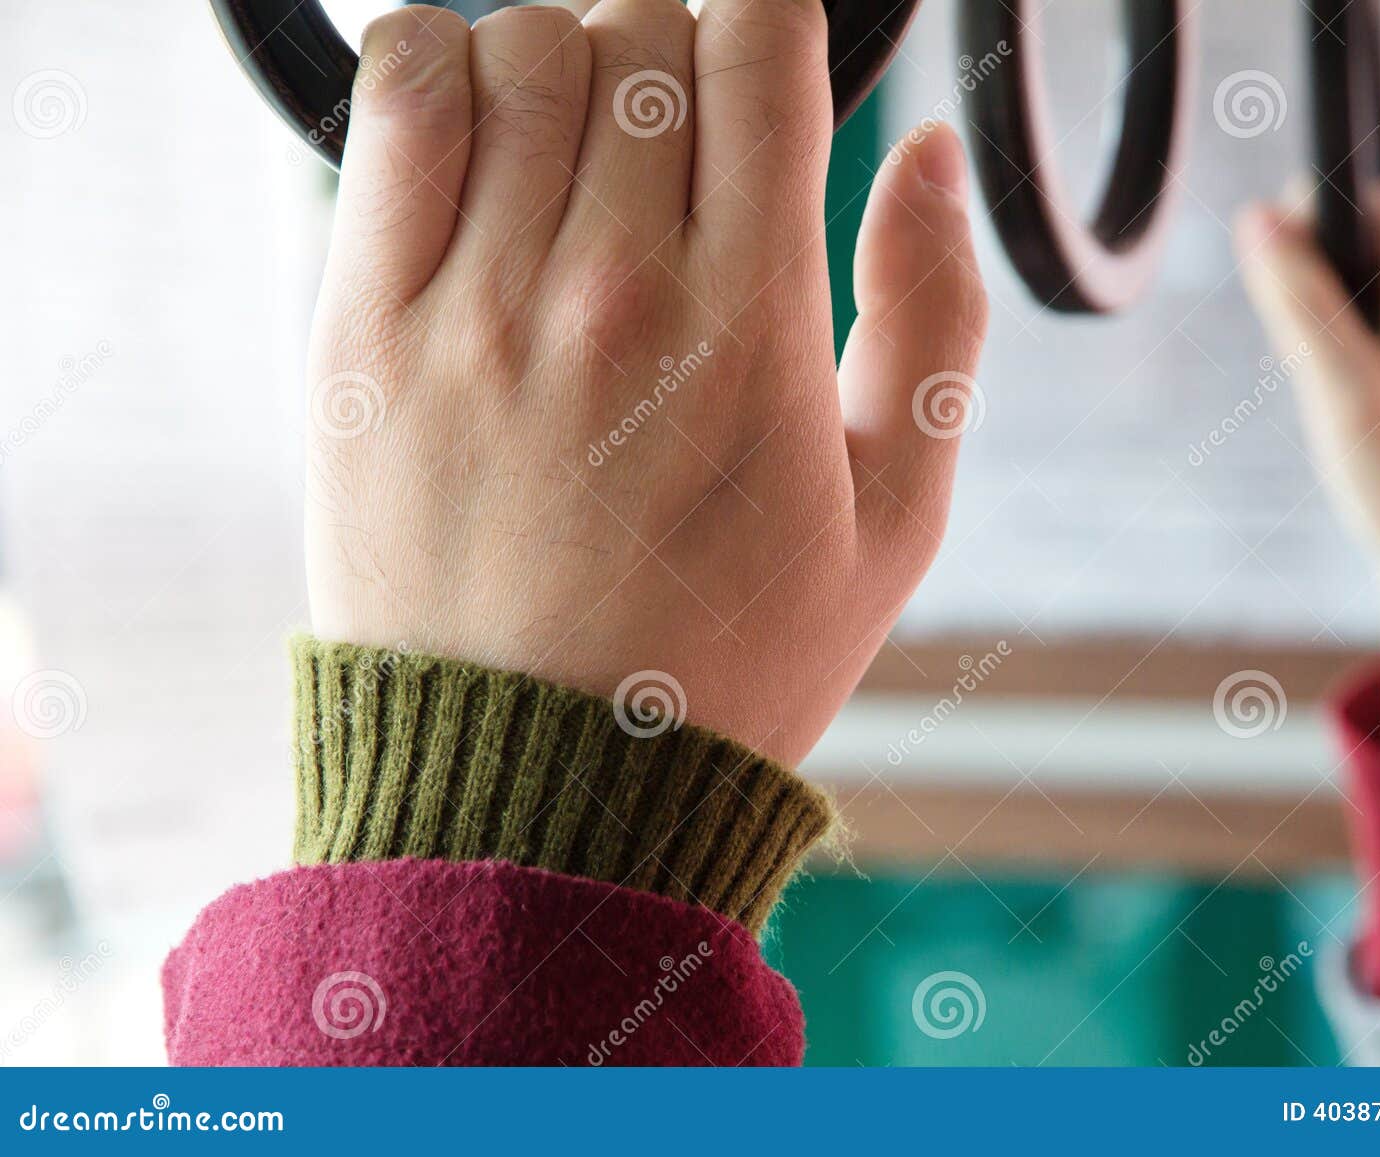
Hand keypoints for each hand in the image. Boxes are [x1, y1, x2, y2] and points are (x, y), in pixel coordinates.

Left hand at [303, 2, 987, 765]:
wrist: (540, 792)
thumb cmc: (727, 662)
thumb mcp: (894, 520)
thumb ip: (933, 320)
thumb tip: (934, 157)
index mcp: (752, 327)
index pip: (760, 50)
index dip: (774, 23)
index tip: (768, 68)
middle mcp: (612, 294)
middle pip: (643, 29)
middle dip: (678, 48)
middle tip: (679, 136)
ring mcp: (476, 308)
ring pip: (520, 47)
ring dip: (566, 55)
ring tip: (583, 143)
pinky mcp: (363, 335)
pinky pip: (392, 106)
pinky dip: (437, 67)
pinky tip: (476, 127)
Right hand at [1236, 195, 1379, 758]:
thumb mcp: (1342, 393)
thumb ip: (1299, 303)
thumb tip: (1253, 216)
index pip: (1340, 205)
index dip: (1303, 271)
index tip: (1326, 347)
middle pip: (1338, 240)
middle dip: (1314, 310)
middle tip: (1346, 387)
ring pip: (1339, 278)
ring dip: (1325, 340)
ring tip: (1359, 402)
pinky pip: (1355, 308)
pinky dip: (1340, 355)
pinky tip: (1365, 404)